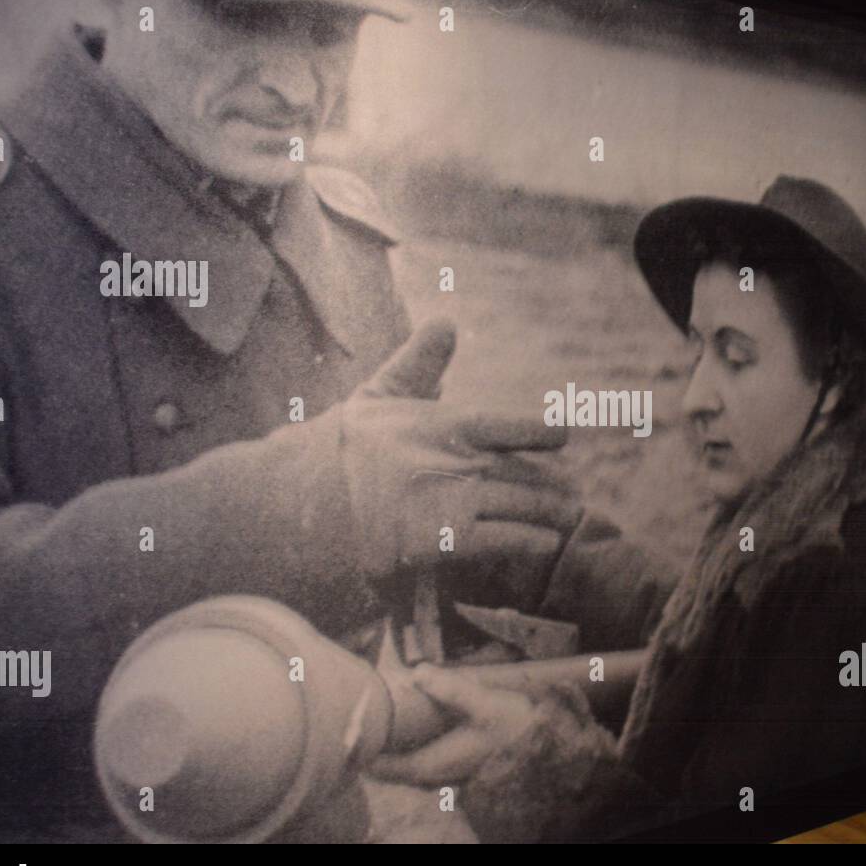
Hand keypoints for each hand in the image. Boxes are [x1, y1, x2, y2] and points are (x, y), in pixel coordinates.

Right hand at [341, 318, 580, 576]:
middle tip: (571, 493)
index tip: (562, 437)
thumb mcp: (376, 399)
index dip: (540, 432)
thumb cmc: (338, 455)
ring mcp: (446, 501)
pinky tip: (544, 543)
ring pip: (521, 505)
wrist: (293, 511)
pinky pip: (504, 540)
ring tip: (566, 517)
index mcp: (439, 421)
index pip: (506, 424)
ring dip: (550, 513)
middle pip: (521, 473)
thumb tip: (446, 322)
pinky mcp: (438, 544)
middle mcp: (447, 458)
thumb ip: (418, 364)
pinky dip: (531, 541)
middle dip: (551, 485)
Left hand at [368, 663, 616, 842]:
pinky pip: (415, 751)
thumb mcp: (484, 704)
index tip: (345, 712)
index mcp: (428, 765)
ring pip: (400, 756)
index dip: (358, 741)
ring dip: (389, 734)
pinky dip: (406, 734)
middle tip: (357, 699)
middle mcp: (429, 775)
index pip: (376, 764)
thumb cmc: (516, 730)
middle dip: (370, 735)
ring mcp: (440, 770)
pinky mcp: (450, 761)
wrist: (551, 748)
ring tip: (379, 702)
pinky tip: (411, 710)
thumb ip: (449, 688)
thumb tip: (417, 672)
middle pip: (384, 762)